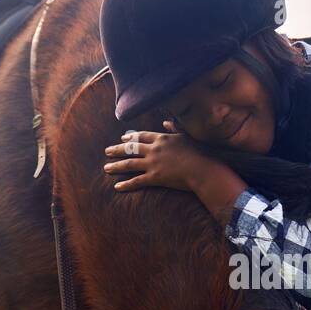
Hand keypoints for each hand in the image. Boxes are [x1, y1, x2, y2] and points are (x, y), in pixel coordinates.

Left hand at [102, 122, 219, 192]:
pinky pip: (137, 181)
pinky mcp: (155, 177)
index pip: (141, 136)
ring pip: (129, 163)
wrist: (204, 169)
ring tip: (106, 168)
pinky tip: (117, 187)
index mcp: (162, 138)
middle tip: (107, 151)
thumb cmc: (200, 153)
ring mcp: (153, 163)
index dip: (130, 138)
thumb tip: (166, 122)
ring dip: (116, 166)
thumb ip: (174, 128)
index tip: (122, 139)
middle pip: (131, 148)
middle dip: (117, 150)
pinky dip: (126, 184)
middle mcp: (154, 149)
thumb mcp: (187, 136)